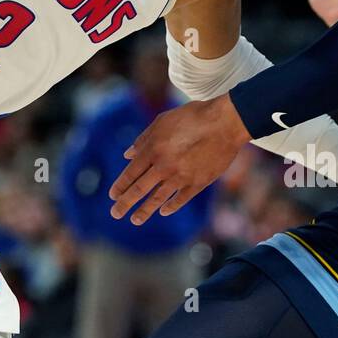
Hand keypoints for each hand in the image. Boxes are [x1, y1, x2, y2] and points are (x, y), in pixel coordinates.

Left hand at [109, 94, 250, 224]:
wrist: (225, 123)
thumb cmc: (192, 117)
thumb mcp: (162, 121)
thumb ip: (143, 139)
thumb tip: (127, 155)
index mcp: (153, 149)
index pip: (131, 173)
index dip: (120, 185)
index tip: (113, 195)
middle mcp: (164, 166)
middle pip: (140, 189)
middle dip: (125, 203)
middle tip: (115, 213)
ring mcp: (182, 176)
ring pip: (158, 198)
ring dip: (145, 211)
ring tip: (135, 220)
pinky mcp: (199, 183)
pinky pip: (181, 199)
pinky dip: (171, 206)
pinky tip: (163, 211)